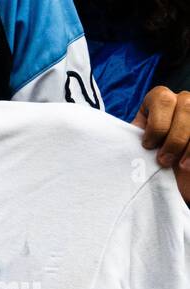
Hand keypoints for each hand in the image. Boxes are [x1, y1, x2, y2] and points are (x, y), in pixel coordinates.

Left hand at [135, 86, 189, 201]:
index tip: (147, 146)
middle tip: (162, 160)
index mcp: (158, 103)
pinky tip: (187, 165)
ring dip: (184, 143)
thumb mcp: (135, 149)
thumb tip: (115, 141)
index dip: (156, 123)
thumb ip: (130, 140)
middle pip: (185, 105)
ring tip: (177, 165)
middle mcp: (180, 102)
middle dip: (173, 136)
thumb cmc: (146, 163)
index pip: (161, 97)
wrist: (166, 180)